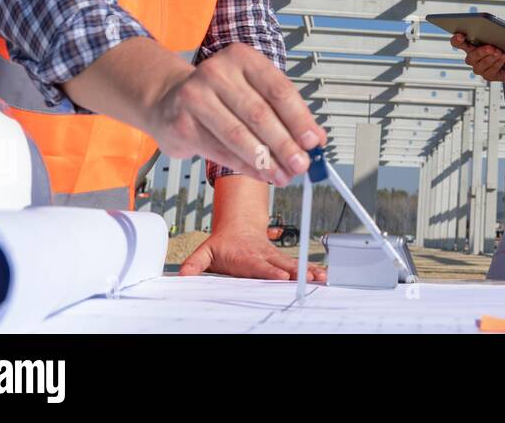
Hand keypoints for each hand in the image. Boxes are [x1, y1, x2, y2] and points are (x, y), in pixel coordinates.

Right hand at [147, 43, 326, 187]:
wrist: (167, 99)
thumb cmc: (219, 95)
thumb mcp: (252, 90)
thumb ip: (283, 111)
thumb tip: (314, 139)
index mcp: (242, 59)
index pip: (278, 90)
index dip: (299, 118)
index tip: (313, 141)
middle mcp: (217, 73)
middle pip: (259, 114)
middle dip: (284, 144)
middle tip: (301, 164)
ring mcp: (195, 97)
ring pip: (238, 135)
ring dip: (265, 161)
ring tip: (284, 175)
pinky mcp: (182, 125)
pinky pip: (220, 151)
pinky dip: (245, 166)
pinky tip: (261, 174)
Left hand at [179, 226, 327, 281]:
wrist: (239, 225)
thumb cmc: (224, 243)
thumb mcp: (206, 251)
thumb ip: (195, 263)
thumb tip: (182, 276)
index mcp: (246, 256)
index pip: (259, 266)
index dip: (270, 271)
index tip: (281, 277)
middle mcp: (263, 256)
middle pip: (281, 265)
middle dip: (296, 272)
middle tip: (309, 278)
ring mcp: (274, 257)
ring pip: (293, 264)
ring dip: (307, 271)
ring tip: (321, 277)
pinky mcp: (282, 259)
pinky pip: (298, 265)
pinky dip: (311, 269)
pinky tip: (323, 275)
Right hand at [451, 33, 504, 84]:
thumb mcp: (499, 36)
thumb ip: (493, 33)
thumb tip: (492, 31)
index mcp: (470, 45)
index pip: (457, 42)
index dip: (456, 40)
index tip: (460, 36)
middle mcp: (472, 58)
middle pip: (471, 57)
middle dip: (481, 52)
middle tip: (491, 47)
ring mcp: (479, 68)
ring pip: (480, 65)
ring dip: (490, 58)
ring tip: (499, 52)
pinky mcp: (489, 76)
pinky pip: (491, 71)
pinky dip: (498, 63)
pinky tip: (503, 57)